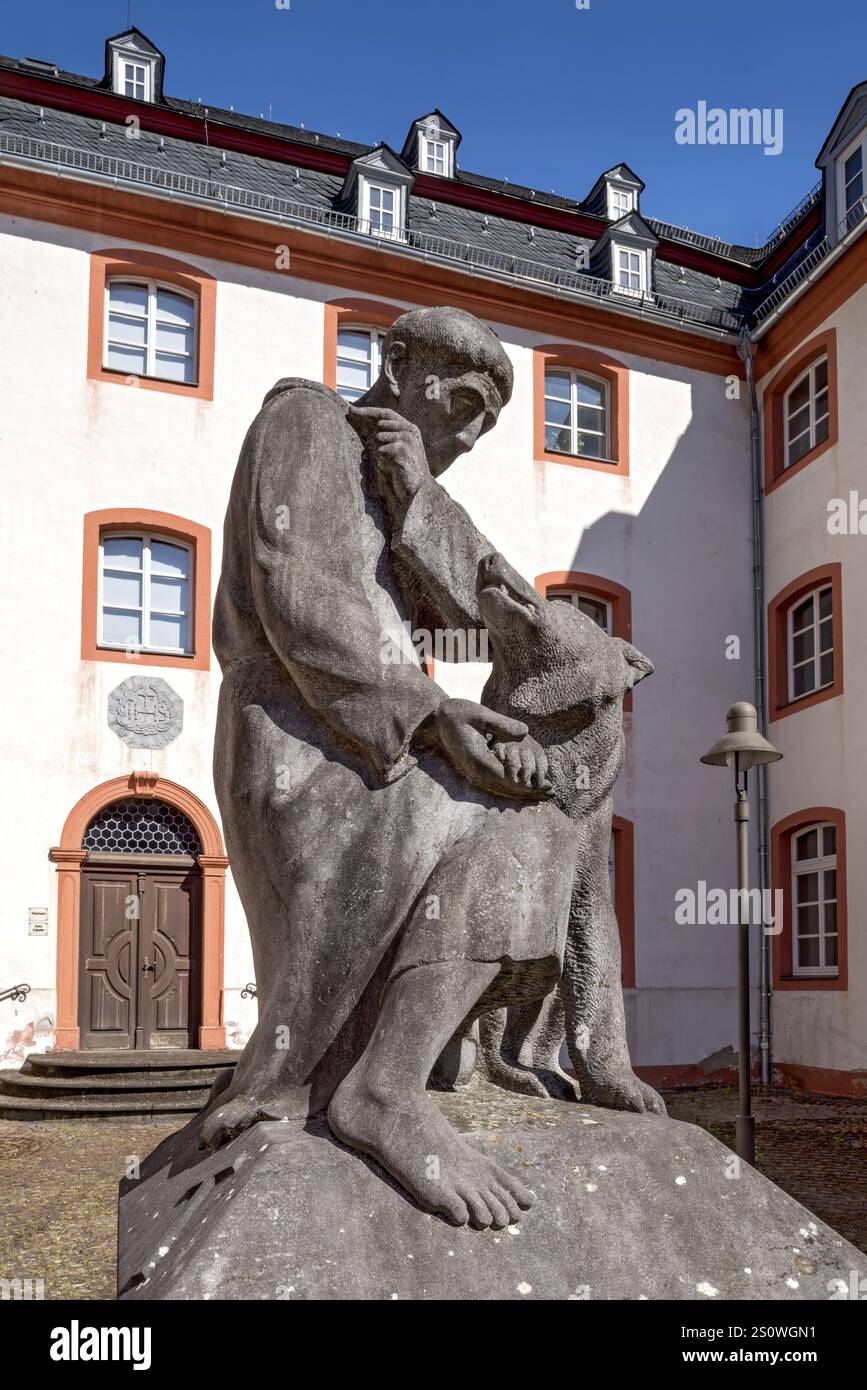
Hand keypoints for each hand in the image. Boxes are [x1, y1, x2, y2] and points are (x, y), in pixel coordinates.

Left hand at [347, 405, 430, 515]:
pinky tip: (390, 467)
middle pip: (384, 418)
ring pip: (380, 436)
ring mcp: (408, 440)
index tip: (351, 409)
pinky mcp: (404, 450)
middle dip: (366, 415)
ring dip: (378, 450)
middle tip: (351, 414)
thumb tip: (360, 422)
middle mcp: (410, 430)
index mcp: (408, 428)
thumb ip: (380, 436)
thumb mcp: (389, 449)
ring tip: (385, 461)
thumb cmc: (400, 470)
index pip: (387, 414)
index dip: (369, 410)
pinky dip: (382, 459)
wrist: (415, 489)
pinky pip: (382, 450)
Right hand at [417, 698, 552, 799]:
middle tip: (552, 792)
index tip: (548, 784)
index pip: (509, 777)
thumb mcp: (480, 713)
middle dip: (531, 791)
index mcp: (479, 760)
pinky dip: (514, 785)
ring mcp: (476, 773)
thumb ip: (502, 723)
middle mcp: (477, 771)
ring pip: (503, 788)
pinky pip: (497, 782)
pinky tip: (527, 787)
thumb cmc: (458, 714)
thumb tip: (525, 732)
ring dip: (524, 791)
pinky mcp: (477, 770)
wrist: (438, 720)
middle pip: (508, 787)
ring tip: (545, 793)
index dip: (530, 783)